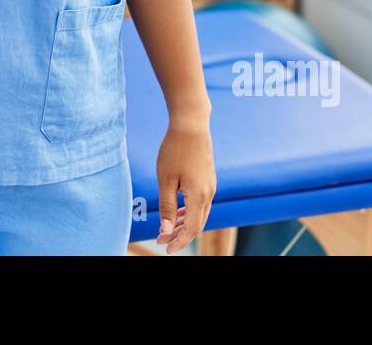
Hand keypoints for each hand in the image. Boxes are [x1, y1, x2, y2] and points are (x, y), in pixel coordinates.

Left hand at [155, 113, 216, 253]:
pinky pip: (200, 203)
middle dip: (179, 234)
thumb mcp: (165, 179)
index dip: (179, 241)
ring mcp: (210, 186)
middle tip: (161, 239)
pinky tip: (177, 212)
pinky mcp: (208, 179)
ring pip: (199, 214)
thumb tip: (166, 230)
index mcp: (198, 196)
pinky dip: (189, 211)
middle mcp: (209, 193)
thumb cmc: (175, 149)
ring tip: (167, 228)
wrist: (191, 124)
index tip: (165, 248)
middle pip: (197, 224)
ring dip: (184, 223)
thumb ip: (167, 207)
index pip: (191, 229)